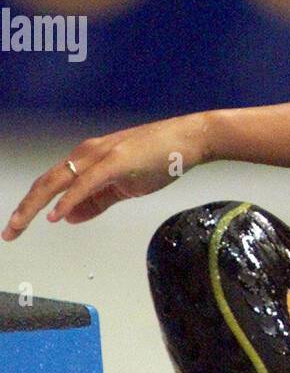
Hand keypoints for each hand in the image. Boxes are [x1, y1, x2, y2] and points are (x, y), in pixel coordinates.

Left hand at [1, 111, 215, 240]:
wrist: (188, 140)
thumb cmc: (160, 158)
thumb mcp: (122, 186)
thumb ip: (94, 203)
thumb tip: (68, 217)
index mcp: (87, 160)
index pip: (50, 184)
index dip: (30, 205)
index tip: (16, 226)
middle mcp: (87, 154)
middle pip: (45, 183)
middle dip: (24, 209)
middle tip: (8, 233)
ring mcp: (100, 157)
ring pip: (57, 182)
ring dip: (35, 205)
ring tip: (20, 225)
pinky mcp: (115, 163)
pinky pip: (86, 184)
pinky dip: (69, 200)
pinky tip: (57, 215)